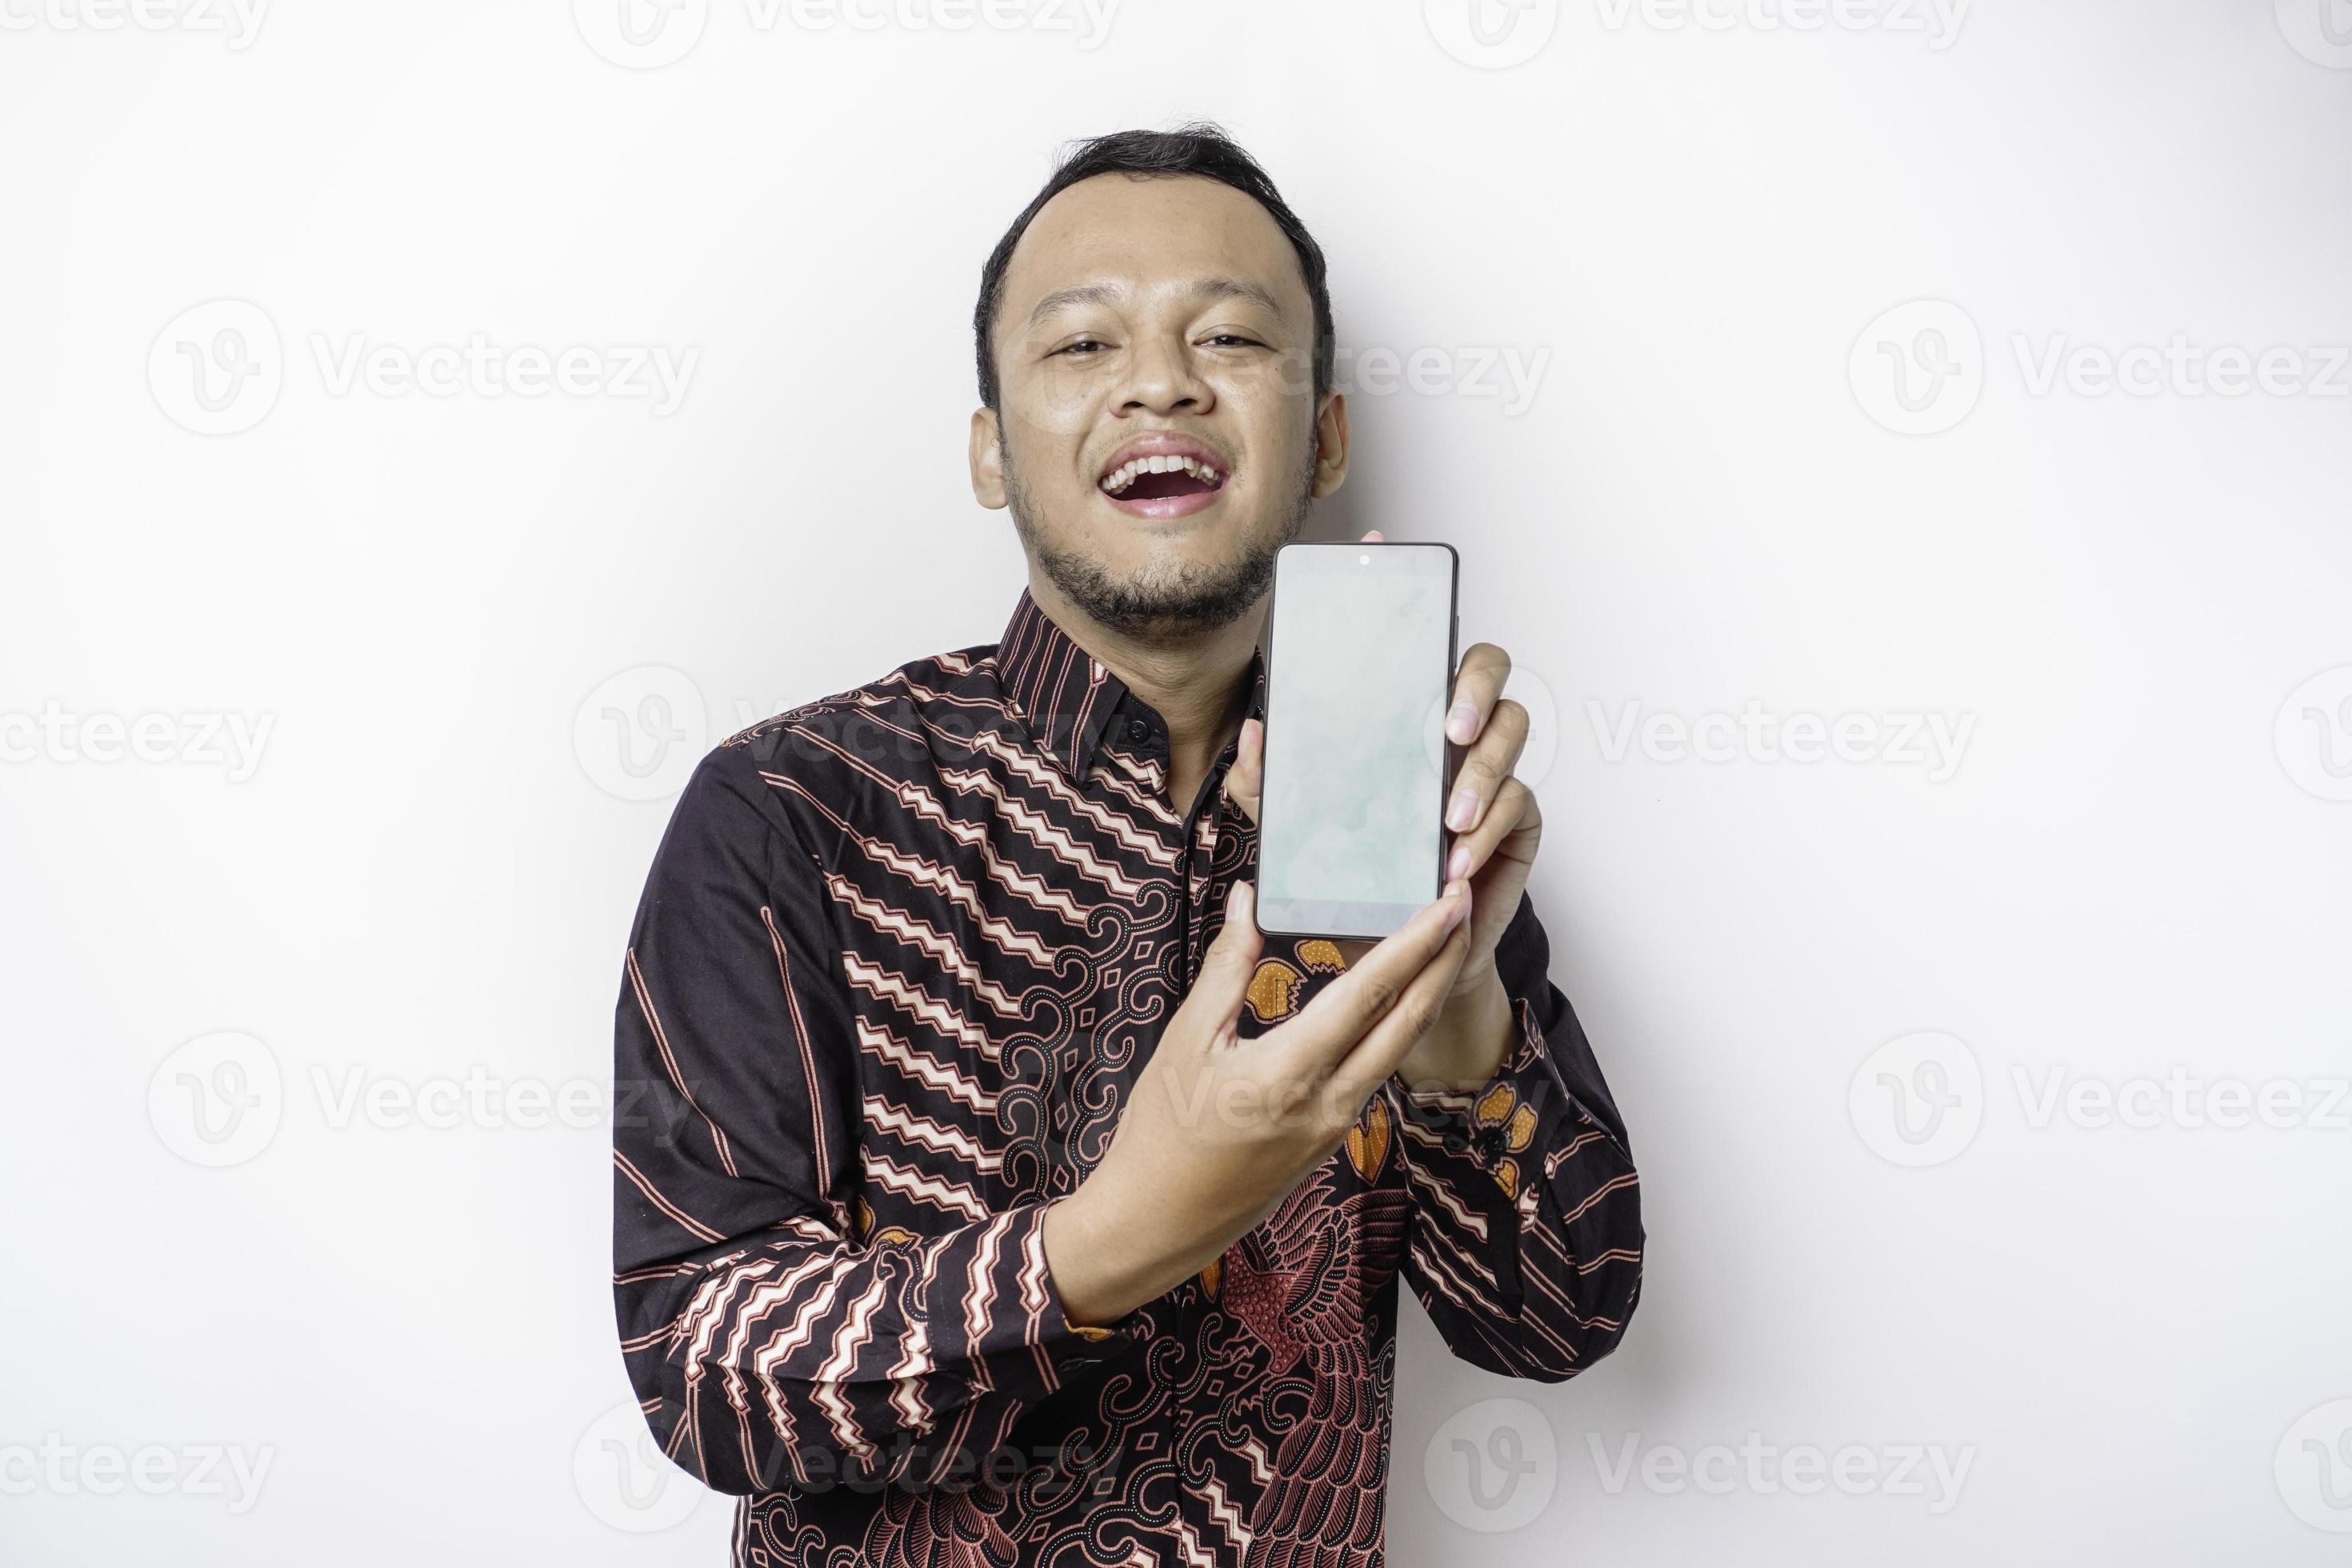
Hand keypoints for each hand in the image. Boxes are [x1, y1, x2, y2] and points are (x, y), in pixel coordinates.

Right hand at [1042, 876, 1471, 1325]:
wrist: (1157, 1223)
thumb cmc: (1161, 1134)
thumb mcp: (1186, 1040)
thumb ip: (1226, 967)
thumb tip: (1248, 901)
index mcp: (1290, 1073)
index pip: (1370, 994)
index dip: (1416, 943)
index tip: (1450, 901)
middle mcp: (1330, 1103)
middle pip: (1409, 1022)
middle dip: (1445, 959)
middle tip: (1466, 905)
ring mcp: (1337, 1126)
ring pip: (1399, 1049)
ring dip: (1427, 992)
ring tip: (1442, 941)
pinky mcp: (1332, 1138)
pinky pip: (1377, 1071)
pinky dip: (1396, 1025)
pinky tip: (1395, 998)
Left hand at [1221, 529, 1543, 1089]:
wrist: (1395, 953)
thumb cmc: (1353, 873)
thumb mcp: (1295, 828)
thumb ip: (1271, 785)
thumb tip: (1260, 734)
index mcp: (1404, 711)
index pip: (1417, 637)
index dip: (1407, 587)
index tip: (1384, 550)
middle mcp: (1455, 727)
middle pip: (1487, 665)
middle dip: (1475, 686)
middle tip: (1448, 727)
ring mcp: (1493, 767)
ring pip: (1516, 729)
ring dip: (1485, 770)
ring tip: (1449, 817)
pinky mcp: (1519, 820)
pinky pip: (1522, 804)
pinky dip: (1490, 830)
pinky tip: (1457, 857)